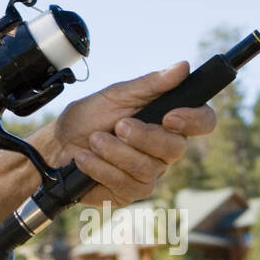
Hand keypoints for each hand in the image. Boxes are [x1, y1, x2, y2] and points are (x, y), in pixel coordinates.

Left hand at [51, 61, 216, 206]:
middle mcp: (162, 150)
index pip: (202, 122)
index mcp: (166, 121)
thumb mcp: (115, 94)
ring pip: (147, 168)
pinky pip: (125, 184)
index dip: (195, 120)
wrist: (57, 145)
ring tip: (94, 140)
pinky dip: (101, 168)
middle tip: (119, 125)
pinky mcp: (129, 192)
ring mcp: (148, 173)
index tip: (170, 116)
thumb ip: (149, 84)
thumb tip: (182, 67)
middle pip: (175, 148)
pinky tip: (85, 159)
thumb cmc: (88, 118)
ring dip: (116, 152)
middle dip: (143, 136)